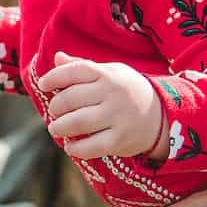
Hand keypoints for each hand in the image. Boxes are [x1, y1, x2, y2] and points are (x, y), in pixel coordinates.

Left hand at [38, 51, 164, 158]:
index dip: (54, 77)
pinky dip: (75, 148)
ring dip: (59, 127)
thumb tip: (57, 57)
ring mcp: (118, 117)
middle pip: (70, 99)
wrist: (163, 116)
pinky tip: (70, 146)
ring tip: (56, 128)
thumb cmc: (128, 92)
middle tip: (54, 112)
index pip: (75, 71)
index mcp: (108, 74)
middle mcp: (113, 94)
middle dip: (55, 107)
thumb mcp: (111, 73)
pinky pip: (90, 147)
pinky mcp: (120, 140)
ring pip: (77, 123)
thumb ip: (83, 66)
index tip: (43, 85)